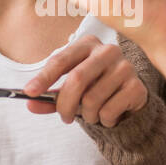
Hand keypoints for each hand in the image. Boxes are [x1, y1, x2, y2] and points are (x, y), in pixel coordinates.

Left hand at [22, 34, 147, 126]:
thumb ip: (51, 97)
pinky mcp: (136, 87)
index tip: (29, 93)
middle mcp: (108, 50)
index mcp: (88, 44)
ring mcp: (125, 67)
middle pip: (77, 79)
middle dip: (64, 104)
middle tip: (63, 118)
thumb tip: (30, 104)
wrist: (130, 99)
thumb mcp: (71, 91)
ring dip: (87, 115)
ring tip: (92, 114)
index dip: (43, 78)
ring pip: (92, 99)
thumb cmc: (96, 89)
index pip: (61, 60)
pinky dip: (104, 120)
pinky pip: (108, 111)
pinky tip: (109, 115)